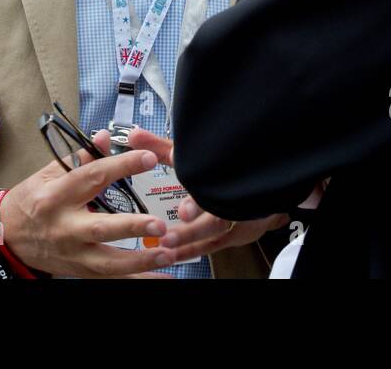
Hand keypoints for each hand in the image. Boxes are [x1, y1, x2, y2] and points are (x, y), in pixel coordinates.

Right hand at [0, 137, 174, 278]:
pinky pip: (110, 279)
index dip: (122, 166)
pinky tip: (160, 276)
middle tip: (160, 223)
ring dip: (140, 260)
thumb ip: (80, 158)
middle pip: (101, 228)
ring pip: (108, 262)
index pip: (93, 177)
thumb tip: (105, 137)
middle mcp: (65, 226)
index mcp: (57, 196)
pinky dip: (136, 279)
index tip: (149, 158)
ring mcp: (72, 253)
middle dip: (132, 227)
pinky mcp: (78, 271)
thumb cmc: (31, 201)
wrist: (6, 237)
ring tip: (167, 254)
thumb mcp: (47, 174)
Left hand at [126, 128, 288, 262]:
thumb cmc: (217, 173)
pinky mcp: (236, 234)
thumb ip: (161, 148)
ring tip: (168, 240)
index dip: (195, 162)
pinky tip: (172, 255)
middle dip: (200, 204)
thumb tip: (133, 135)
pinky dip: (192, 250)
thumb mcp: (190, 157)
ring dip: (192, 233)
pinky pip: (213, 244)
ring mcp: (238, 212)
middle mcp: (230, 187)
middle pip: (217, 195)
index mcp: (219, 166)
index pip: (209, 162)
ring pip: (217, 224)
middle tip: (184, 212)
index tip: (176, 158)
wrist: (257, 192)